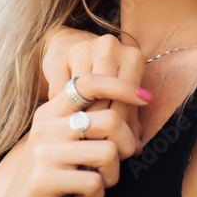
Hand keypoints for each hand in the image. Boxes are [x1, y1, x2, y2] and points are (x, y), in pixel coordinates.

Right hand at [0, 73, 150, 196]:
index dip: (122, 86)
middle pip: (111, 120)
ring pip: (108, 152)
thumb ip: (97, 127)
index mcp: (51, 112)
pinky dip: (96, 196)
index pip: (89, 83)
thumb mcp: (72, 147)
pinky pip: (94, 182)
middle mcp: (45, 126)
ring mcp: (43, 152)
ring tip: (96, 184)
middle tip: (117, 164)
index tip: (146, 98)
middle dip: (127, 145)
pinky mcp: (43, 179)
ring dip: (112, 175)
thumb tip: (141, 118)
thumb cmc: (55, 181)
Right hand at [41, 29, 146, 152]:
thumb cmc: (109, 87)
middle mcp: (109, 46)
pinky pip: (59, 91)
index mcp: (133, 56)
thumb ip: (131, 123)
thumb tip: (138, 150)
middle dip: (99, 120)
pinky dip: (61, 107)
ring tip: (81, 137)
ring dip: (80, 116)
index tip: (113, 142)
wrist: (80, 55)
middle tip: (95, 142)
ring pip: (81, 92)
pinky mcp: (58, 57)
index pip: (125, 96)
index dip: (118, 122)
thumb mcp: (122, 100)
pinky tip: (64, 121)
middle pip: (104, 93)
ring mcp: (82, 48)